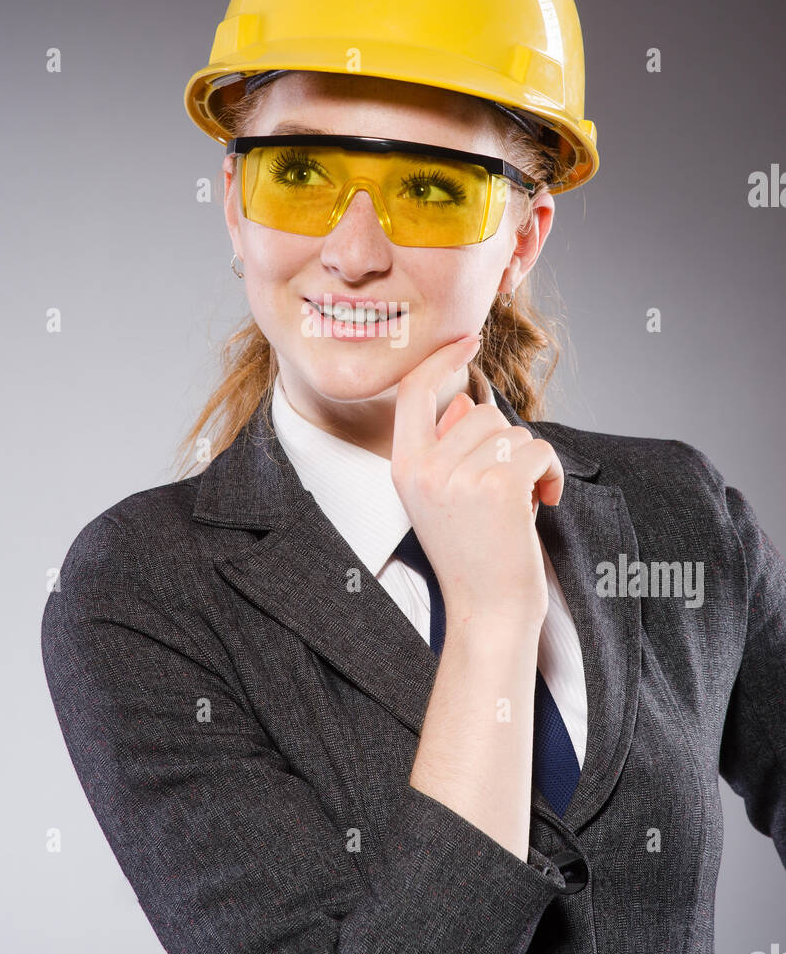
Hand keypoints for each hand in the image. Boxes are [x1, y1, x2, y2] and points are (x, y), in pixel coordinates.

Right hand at [390, 334, 563, 632]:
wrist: (489, 613)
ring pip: (512, 432)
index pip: (412, 392)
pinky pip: (538, 450)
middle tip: (506, 489)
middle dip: (506, 444)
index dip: (441, 360)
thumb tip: (466, 403)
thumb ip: (449, 447)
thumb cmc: (473, 554)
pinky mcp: (499, 487)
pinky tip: (543, 504)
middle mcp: (424, 469)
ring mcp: (459, 477)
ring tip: (521, 503)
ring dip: (529, 462)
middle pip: (481, 412)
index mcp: (403, 468)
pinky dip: (551, 474)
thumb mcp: (444, 497)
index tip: (467, 340)